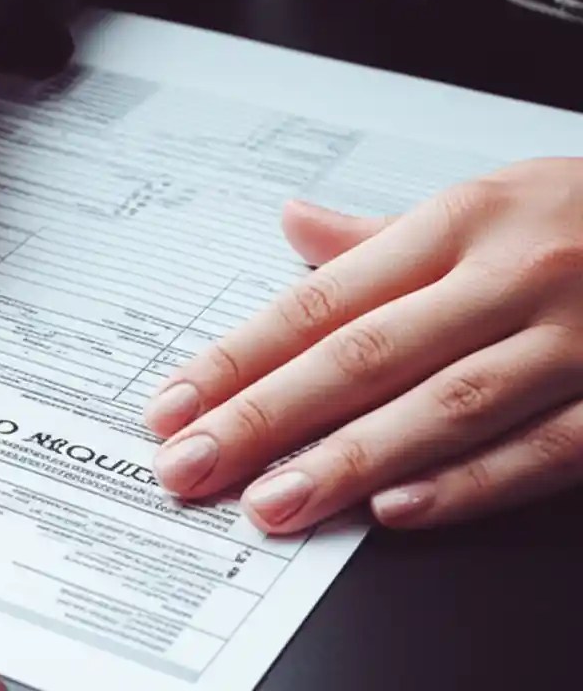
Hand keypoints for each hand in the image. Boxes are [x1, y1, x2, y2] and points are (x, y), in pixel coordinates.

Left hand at [144, 158, 582, 532]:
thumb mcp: (486, 205)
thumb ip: (382, 238)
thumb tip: (292, 230)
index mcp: (460, 224)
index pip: (321, 301)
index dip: (238, 357)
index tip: (173, 405)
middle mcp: (509, 276)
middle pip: (361, 355)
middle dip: (263, 416)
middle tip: (189, 465)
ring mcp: (573, 340)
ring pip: (443, 406)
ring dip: (347, 461)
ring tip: (270, 504)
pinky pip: (544, 448)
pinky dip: (470, 482)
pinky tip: (398, 511)